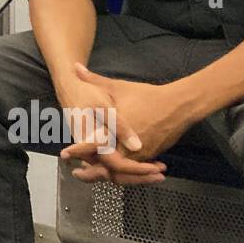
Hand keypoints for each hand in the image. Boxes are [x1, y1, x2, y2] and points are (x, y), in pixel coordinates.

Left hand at [62, 62, 193, 171]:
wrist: (178, 105)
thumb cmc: (146, 95)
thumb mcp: (118, 87)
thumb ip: (94, 80)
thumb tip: (75, 67)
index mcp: (116, 129)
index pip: (93, 144)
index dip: (78, 150)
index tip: (65, 155)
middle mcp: (127, 145)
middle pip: (106, 166)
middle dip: (90, 174)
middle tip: (76, 173)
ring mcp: (140, 153)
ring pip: (121, 172)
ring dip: (106, 175)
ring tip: (91, 175)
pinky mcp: (149, 155)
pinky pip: (133, 169)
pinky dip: (123, 173)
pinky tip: (113, 172)